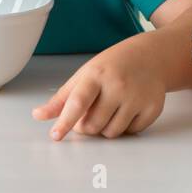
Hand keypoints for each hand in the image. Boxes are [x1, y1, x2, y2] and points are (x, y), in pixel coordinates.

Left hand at [31, 38, 166, 140]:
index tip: (55, 135)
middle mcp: (117, 86)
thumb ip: (62, 98)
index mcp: (96, 75)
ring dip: (105, 128)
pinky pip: (131, 132)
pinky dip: (125, 127)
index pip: (78, 102)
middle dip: (86, 126)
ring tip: (108, 109)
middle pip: (92, 125)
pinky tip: (127, 109)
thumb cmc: (112, 66)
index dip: (65, 121)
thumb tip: (38, 115)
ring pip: (111, 133)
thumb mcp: (85, 74)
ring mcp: (137, 98)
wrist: (150, 57)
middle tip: (89, 113)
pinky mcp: (152, 108)